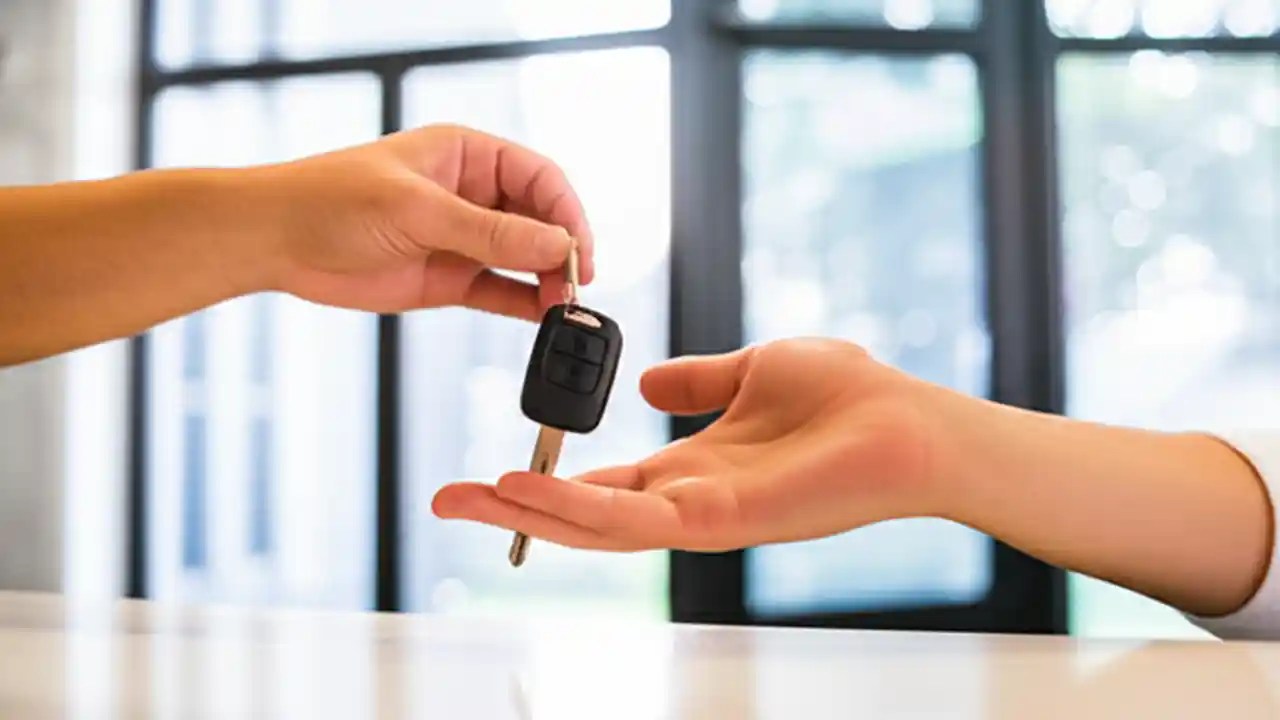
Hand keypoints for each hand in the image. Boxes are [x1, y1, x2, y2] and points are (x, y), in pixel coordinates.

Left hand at [254, 124, 593, 319]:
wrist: (274, 241)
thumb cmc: (331, 200)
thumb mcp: (416, 209)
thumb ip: (489, 231)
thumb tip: (554, 244)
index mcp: (467, 155)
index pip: (539, 178)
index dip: (566, 212)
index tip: (577, 249)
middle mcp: (472, 194)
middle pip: (539, 220)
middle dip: (561, 251)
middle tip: (574, 285)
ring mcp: (462, 239)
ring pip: (524, 259)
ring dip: (547, 282)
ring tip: (562, 308)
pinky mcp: (448, 279)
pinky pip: (501, 292)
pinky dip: (524, 305)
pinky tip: (541, 318)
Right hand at [432, 338, 947, 550]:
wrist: (908, 420)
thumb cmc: (845, 395)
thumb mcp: (751, 370)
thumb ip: (696, 381)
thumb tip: (648, 383)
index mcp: (692, 468)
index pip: (602, 486)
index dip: (547, 483)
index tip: (490, 472)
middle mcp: (688, 501)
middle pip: (583, 516)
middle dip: (515, 510)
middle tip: (446, 501)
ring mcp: (702, 518)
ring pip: (595, 529)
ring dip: (528, 515)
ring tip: (466, 498)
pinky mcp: (720, 520)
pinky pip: (632, 520)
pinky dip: (574, 509)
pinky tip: (524, 489)